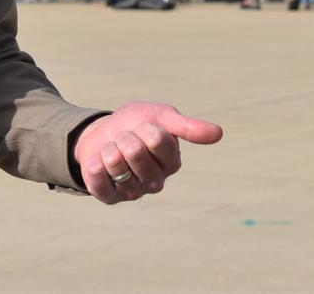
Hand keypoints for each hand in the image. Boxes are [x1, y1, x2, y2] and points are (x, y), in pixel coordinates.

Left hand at [72, 102, 222, 204]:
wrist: (103, 133)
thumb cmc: (136, 124)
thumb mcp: (160, 116)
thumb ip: (187, 126)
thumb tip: (219, 133)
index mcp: (172, 163)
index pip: (156, 139)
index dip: (144, 126)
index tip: (142, 127)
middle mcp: (156, 183)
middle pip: (134, 151)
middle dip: (124, 135)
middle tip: (125, 138)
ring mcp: (133, 192)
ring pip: (114, 162)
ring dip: (108, 147)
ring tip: (114, 149)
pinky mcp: (109, 197)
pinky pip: (97, 177)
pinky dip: (94, 162)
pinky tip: (101, 161)